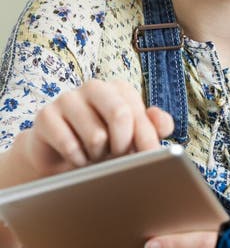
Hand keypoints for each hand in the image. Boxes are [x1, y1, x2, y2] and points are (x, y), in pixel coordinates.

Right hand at [9, 78, 173, 181]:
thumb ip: (153, 128)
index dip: (147, 140)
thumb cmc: (101, 145)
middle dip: (123, 145)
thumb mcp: (131, 136)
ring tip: (94, 155)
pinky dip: (78, 160)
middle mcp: (94, 87)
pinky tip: (77, 158)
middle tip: (117, 156)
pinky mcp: (45, 116)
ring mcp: (67, 99)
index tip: (152, 160)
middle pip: (120, 114)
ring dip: (98, 156)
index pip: (139, 112)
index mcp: (118, 89)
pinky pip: (70, 145)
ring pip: (95, 136)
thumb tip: (165, 125)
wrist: (58, 158)